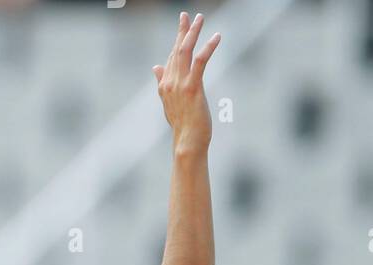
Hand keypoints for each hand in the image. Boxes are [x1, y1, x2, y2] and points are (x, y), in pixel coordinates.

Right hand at [153, 11, 221, 155]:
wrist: (188, 141)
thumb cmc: (183, 125)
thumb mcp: (170, 102)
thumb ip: (163, 83)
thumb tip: (155, 67)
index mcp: (165, 86)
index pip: (170, 57)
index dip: (176, 40)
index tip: (182, 25)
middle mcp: (169, 83)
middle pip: (176, 50)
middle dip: (182, 30)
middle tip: (187, 14)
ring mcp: (180, 85)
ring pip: (185, 52)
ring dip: (193, 33)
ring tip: (200, 18)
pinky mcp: (192, 87)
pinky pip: (200, 61)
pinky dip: (208, 47)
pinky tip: (217, 36)